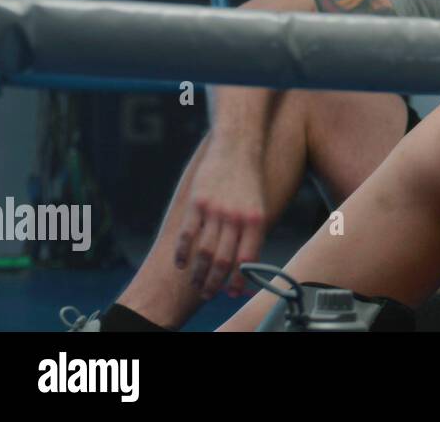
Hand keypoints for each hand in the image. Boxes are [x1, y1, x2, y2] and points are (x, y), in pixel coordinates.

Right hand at [175, 137, 266, 298]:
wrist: (238, 145)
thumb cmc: (251, 179)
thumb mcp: (259, 205)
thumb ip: (252, 231)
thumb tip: (246, 262)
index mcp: (256, 220)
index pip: (246, 259)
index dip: (238, 280)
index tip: (232, 293)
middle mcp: (235, 217)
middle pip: (222, 259)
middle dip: (214, 282)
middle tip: (208, 294)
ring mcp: (215, 209)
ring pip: (203, 250)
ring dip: (197, 272)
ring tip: (195, 284)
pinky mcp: (197, 202)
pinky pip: (188, 233)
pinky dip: (182, 252)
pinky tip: (180, 264)